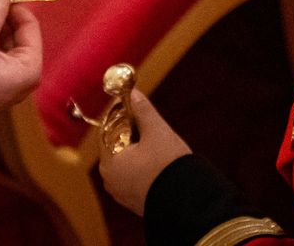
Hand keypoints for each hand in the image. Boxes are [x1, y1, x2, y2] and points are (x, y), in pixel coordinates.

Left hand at [97, 89, 190, 215]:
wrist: (187, 201)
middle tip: (148, 125)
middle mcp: (110, 180)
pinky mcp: (134, 202)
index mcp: (109, 162)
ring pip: (126, 163)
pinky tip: (158, 163)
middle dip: (131, 135)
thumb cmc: (168, 164)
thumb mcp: (156, 131)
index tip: (133, 108)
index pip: (107, 131)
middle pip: (117, 147)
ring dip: (138, 152)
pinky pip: (134, 178)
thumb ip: (142, 111)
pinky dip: (143, 168)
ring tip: (156, 144)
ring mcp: (121, 193)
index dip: (120, 117)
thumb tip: (133, 92)